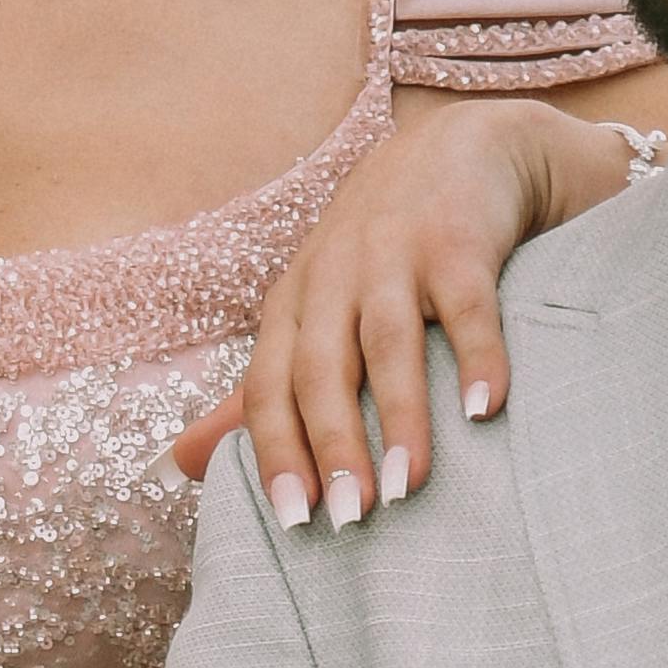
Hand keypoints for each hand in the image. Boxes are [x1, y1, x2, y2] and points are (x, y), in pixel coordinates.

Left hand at [170, 96, 621, 524]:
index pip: (267, 386)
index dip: (273, 454)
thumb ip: (264, 390)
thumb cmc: (384, 250)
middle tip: (349, 520)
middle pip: (320, 369)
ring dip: (398, 415)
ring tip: (406, 485)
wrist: (464, 146)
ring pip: (387, 342)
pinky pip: (466, 305)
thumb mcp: (314, 310)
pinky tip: (487, 410)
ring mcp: (396, 253)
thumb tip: (180, 464)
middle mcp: (334, 275)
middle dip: (329, 447)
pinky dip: (477, 356)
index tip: (293, 522)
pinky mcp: (460, 239)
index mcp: (292, 302)